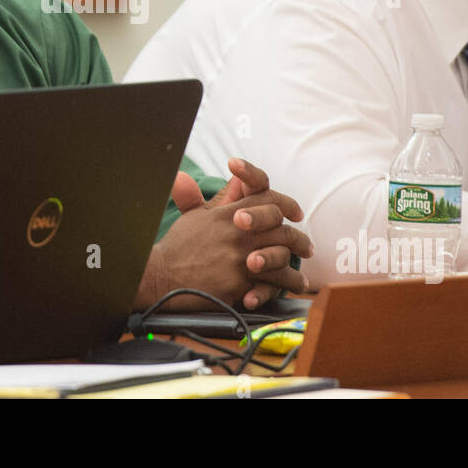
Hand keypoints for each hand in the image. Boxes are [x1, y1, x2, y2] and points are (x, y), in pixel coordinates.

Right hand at [137, 158, 312, 310]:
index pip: (267, 198)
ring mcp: (238, 257)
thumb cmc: (178, 246)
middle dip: (299, 239)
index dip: (286, 203)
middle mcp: (237, 231)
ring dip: (296, 266)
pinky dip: (285, 287)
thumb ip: (222, 197)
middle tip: (307, 248)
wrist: (160, 275)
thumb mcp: (197, 214)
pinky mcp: (238, 282)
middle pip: (281, 228)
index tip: (295, 213)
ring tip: (302, 276)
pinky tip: (293, 290)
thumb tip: (238, 177)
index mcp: (228, 212)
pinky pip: (271, 283)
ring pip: (282, 257)